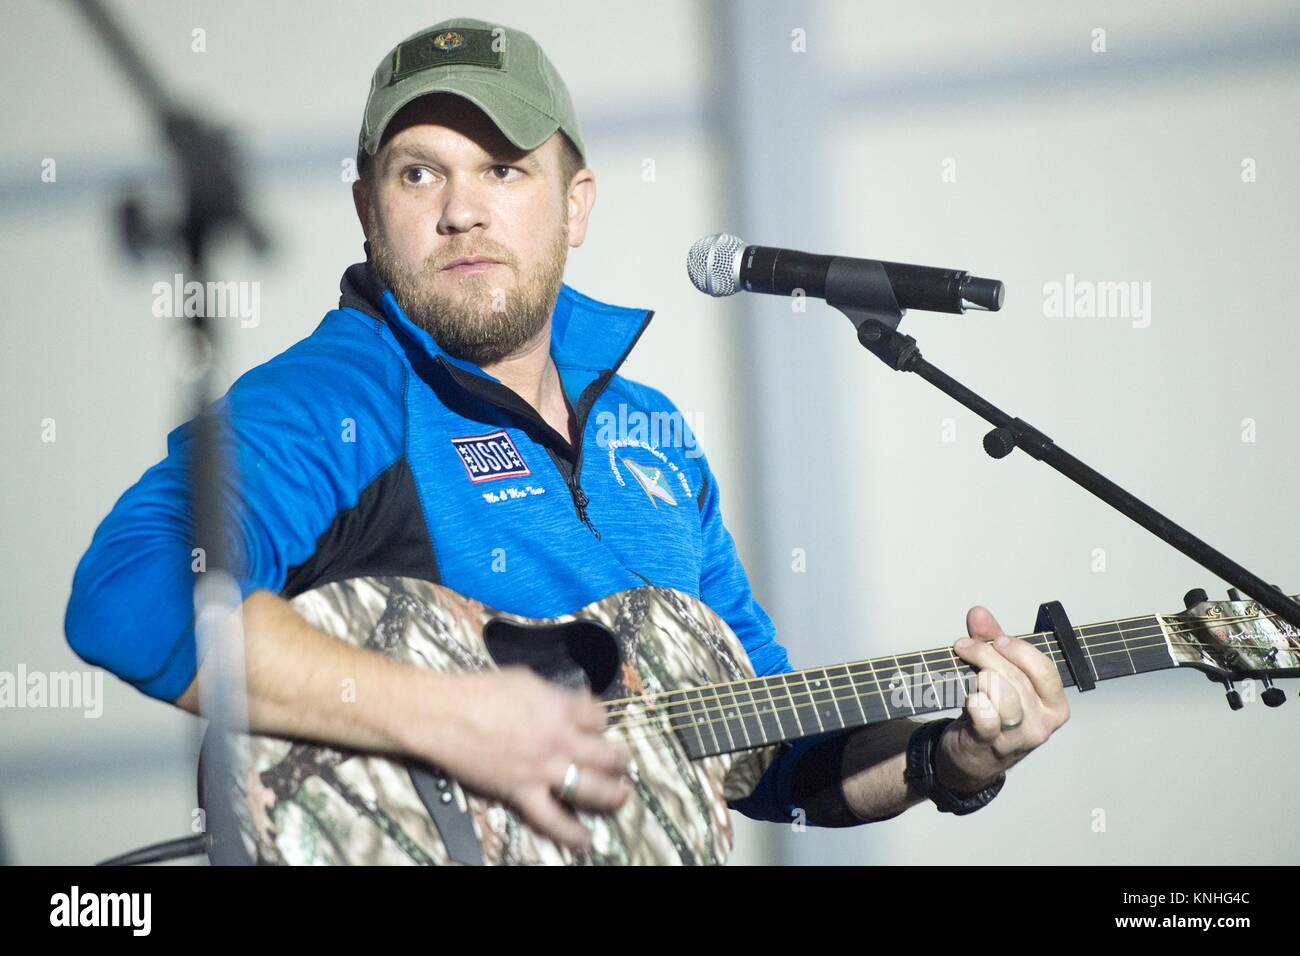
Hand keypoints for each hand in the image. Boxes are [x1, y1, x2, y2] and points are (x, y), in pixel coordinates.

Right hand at [406, 666, 632, 850]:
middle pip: (608, 755)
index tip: (597, 725)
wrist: (444, 715)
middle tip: (622, 764)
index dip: (601, 721)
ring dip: (613, 795)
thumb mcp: (527, 680)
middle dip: (621, 761)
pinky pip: (554, 819)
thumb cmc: (481, 690)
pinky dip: (572, 833)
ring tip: (621, 797)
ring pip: (593, 788)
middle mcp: (561, 739)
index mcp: (562, 707)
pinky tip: (586, 840)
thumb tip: (573, 700)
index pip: (600, 716)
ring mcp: (543, 769)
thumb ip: (555, 694)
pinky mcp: (522, 792)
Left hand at [938, 606, 1069, 793]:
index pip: (1043, 668)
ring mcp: (1018, 737)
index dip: (1016, 648)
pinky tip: (970, 701)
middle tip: (964, 647)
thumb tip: (978, 613)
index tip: (994, 639)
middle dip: (986, 654)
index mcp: (1054, 704)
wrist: (972, 759)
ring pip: (1004, 696)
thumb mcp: (998, 674)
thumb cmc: (991, 713)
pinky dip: (975, 704)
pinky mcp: (991, 745)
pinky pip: (986, 718)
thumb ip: (991, 641)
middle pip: (1017, 678)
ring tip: (972, 679)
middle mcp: (1042, 723)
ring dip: (981, 679)